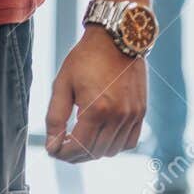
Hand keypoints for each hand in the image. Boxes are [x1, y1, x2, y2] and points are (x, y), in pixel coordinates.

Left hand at [44, 26, 146, 162]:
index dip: (62, 154)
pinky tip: (100, 135)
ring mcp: (132, 116)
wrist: (116, 39)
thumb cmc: (85, 59)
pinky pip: (129, 142)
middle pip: (94, 152)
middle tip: (62, 147)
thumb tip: (52, 144)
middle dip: (75, 155)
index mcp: (96, 109)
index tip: (52, 150)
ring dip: (94, 151)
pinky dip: (114, 145)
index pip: (78, 147)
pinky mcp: (140, 112)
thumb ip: (55, 116)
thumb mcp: (62, 84)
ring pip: (112, 150)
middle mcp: (118, 116)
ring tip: (79, 141)